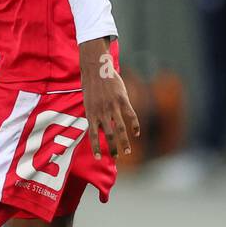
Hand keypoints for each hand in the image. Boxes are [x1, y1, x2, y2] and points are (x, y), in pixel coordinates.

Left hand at [78, 38, 139, 158]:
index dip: (96, 147)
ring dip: (124, 141)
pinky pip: (130, 115)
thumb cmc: (91, 86)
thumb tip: (100, 129)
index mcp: (91, 113)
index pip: (93, 135)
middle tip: (117, 157)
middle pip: (108, 134)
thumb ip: (94, 115)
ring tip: (127, 151)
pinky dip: (135, 125)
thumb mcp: (88, 102)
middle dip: (113, 148)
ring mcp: (112, 106)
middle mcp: (101, 112)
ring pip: (120, 128)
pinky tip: (137, 133)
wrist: (96, 68)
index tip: (99, 158)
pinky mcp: (122, 99)